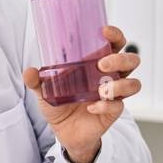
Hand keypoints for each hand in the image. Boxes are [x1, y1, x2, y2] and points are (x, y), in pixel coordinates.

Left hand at [23, 25, 141, 162]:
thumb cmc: (60, 104)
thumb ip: (37, 80)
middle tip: (101, 64)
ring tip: (101, 90)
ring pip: (133, 84)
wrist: (63, 131)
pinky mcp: (113, 112)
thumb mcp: (45, 90)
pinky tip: (92, 108)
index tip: (105, 31)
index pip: (115, 44)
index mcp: (97, 63)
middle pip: (131, 61)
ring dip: (119, 85)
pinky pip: (117, 106)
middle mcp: (111, 76)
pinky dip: (105, 106)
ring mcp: (114, 94)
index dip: (115, 35)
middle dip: (120, 59)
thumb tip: (29, 71)